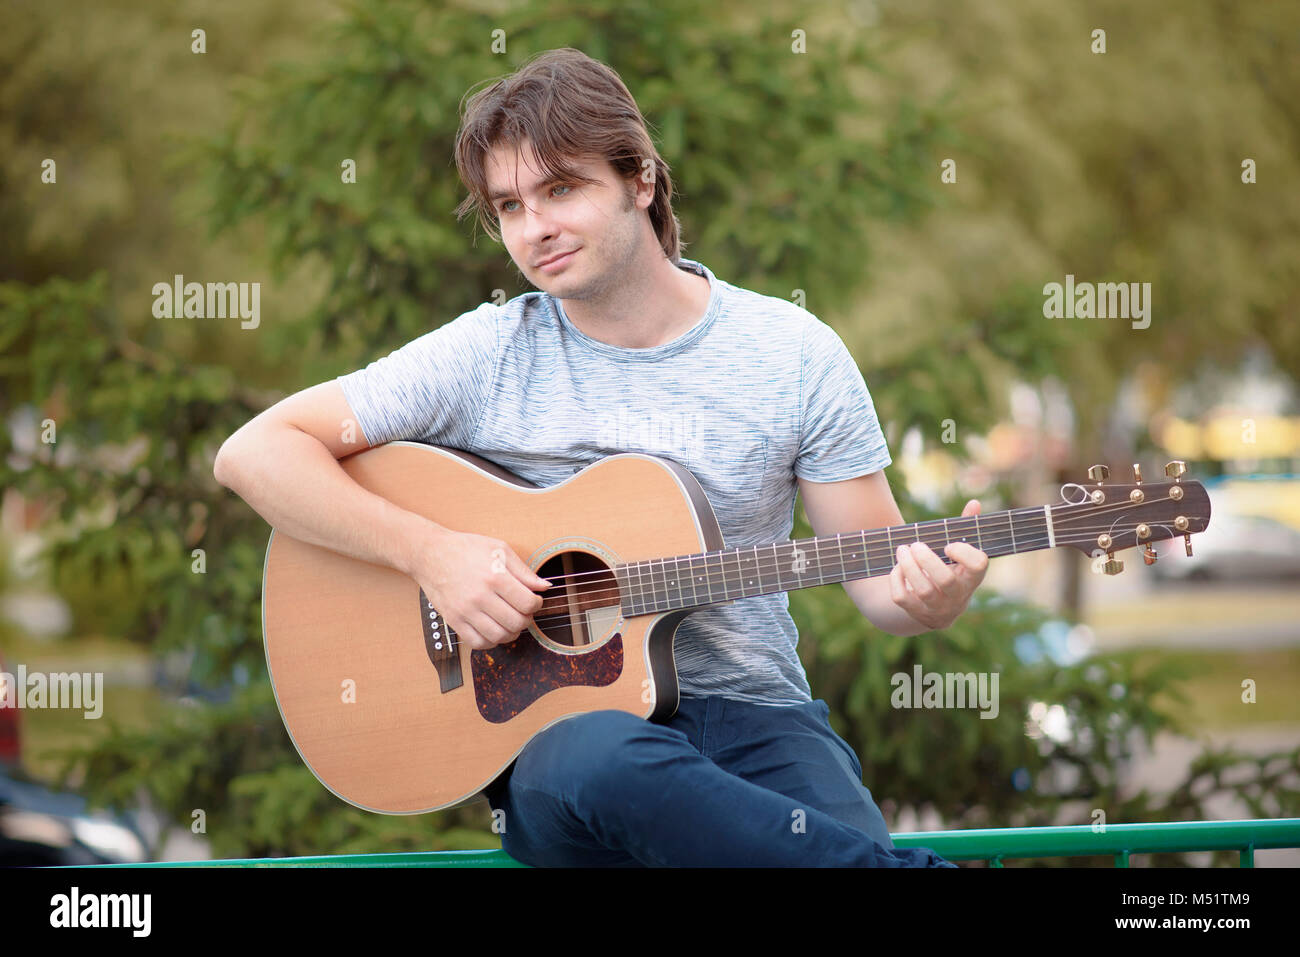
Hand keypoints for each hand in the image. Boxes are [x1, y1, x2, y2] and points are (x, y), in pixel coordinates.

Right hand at [410, 527, 551, 650]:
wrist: (431, 554)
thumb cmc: (466, 549)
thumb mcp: (499, 550)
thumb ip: (524, 571)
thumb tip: (545, 586)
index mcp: (495, 576)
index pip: (527, 603)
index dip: (537, 604)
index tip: (534, 601)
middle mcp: (480, 596)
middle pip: (517, 622)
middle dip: (527, 619)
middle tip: (524, 612)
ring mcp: (465, 610)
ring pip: (499, 636)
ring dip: (511, 633)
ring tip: (510, 622)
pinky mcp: (454, 620)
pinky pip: (478, 643)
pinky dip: (491, 641)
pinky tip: (494, 630)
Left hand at [888, 499, 988, 630]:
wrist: (936, 611)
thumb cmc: (950, 572)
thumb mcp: (959, 556)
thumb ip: (965, 530)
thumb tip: (974, 502)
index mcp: (972, 578)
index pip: (978, 566)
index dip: (963, 553)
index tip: (948, 545)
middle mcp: (957, 596)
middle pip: (945, 580)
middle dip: (927, 559)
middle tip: (915, 544)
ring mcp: (936, 607)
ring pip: (923, 589)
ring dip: (909, 566)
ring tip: (902, 549)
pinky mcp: (916, 612)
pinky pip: (902, 597)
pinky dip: (896, 579)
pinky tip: (897, 567)